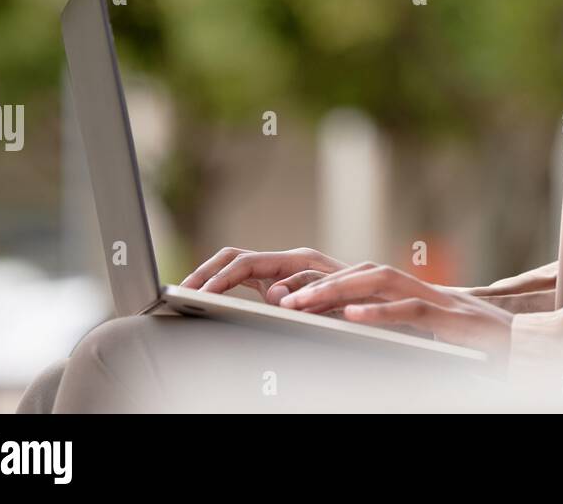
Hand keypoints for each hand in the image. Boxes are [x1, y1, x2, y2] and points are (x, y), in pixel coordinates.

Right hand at [180, 246, 349, 306]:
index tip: (197, 294)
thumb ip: (306, 292)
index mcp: (299, 261)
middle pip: (234, 258)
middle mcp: (289, 260)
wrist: (384, 304)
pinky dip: (225, 286)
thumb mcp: (337, 299)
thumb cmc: (363, 302)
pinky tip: (210, 301)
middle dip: (205, 272)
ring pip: (237, 267)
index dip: (218, 278)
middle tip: (178, 292)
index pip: (245, 264)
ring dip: (211, 277)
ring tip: (184, 295)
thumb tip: (274, 293)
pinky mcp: (284, 283)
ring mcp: (285, 270)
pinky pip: (247, 280)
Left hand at [278, 262, 513, 372]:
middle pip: (364, 272)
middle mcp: (423, 291)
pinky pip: (411, 310)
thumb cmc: (484, 351)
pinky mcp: (452, 320)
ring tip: (302, 305)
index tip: (288, 296)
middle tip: (279, 299)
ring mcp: (439, 302)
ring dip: (338, 291)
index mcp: (416, 296)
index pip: (364, 278)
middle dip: (320, 283)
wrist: (531, 351)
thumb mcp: (434, 342)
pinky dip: (380, 312)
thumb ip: (403, 335)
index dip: (326, 282)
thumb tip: (359, 337)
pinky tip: (350, 317)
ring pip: (381, 282)